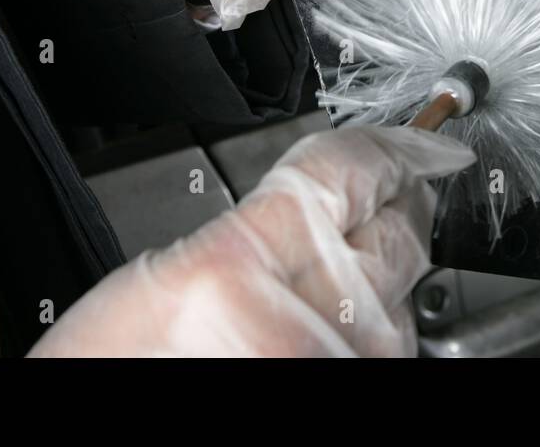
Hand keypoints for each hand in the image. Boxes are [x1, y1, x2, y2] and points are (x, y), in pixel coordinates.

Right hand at [29, 125, 474, 356]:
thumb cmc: (109, 380)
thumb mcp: (165, 282)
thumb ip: (252, 234)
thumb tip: (328, 209)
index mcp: (232, 269)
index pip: (347, 173)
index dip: (398, 149)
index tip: (430, 146)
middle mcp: (304, 325)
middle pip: (396, 233)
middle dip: (407, 206)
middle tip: (410, 188)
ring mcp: (339, 368)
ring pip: (402, 299)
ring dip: (389, 275)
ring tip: (357, 268)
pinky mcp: (358, 393)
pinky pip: (392, 347)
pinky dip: (379, 327)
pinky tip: (348, 321)